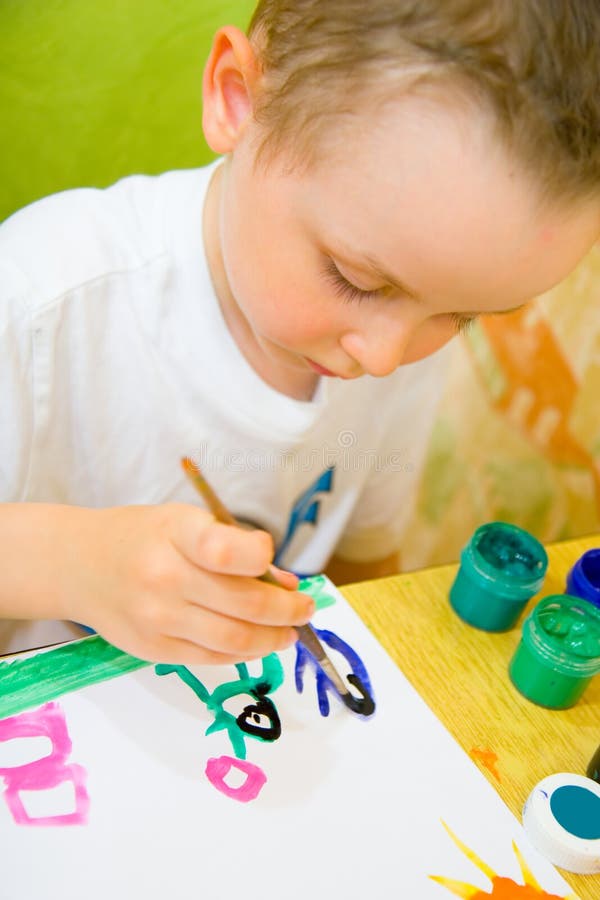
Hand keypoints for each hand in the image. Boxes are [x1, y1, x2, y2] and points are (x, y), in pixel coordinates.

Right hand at [60, 503, 313, 664]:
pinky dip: (243, 652)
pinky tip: (256, 642)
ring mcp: (157, 619)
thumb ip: (236, 548)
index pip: (229, 551)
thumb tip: (285, 585)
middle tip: (305, 609)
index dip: (262, 559)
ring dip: (274, 639)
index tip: (273, 563)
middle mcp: (164, 578)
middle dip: (288, 611)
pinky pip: (212, 658)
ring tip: (288, 632)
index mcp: (176, 534)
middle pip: (245, 605)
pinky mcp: (153, 650)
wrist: (80, 566)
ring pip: (235, 640)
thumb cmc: (144, 536)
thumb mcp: (187, 521)